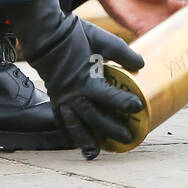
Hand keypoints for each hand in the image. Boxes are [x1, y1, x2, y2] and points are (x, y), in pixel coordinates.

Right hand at [8, 0, 143, 159]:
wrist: (46, 34)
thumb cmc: (74, 35)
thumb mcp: (102, 39)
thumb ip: (122, 53)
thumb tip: (141, 65)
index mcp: (85, 79)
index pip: (109, 96)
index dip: (124, 102)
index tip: (138, 107)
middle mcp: (73, 94)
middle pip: (94, 117)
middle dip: (111, 129)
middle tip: (128, 137)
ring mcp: (62, 97)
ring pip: (74, 124)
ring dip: (85, 140)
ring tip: (94, 154)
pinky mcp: (54, 97)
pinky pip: (60, 119)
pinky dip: (67, 131)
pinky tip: (74, 141)